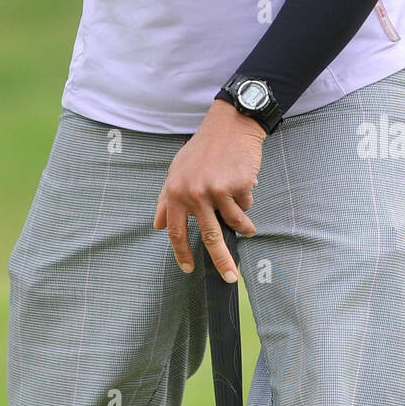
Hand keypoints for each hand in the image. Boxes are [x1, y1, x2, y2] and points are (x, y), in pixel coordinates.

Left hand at [153, 99, 265, 282]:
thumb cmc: (202, 150)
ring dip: (242, 225)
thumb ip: (166, 199)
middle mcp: (194, 193)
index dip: (182, 253)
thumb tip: (157, 226)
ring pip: (234, 222)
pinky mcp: (238, 185)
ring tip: (247, 224)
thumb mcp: (176, 171)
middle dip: (222, 262)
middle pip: (209, 237)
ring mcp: (217, 190)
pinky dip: (246, 200)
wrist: (229, 126)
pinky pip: (245, 206)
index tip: (188, 269)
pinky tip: (243, 184)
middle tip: (230, 278)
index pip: (176, 231)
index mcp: (175, 192)